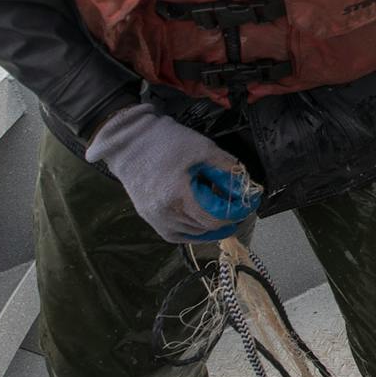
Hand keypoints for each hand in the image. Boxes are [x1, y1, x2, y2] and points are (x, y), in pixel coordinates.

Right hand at [84, 103, 258, 241]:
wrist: (129, 142)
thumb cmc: (166, 142)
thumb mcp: (203, 148)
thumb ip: (226, 168)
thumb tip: (245, 184)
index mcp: (178, 196)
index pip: (214, 219)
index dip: (235, 214)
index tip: (247, 205)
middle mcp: (165, 213)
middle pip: (205, 227)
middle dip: (226, 218)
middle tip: (237, 206)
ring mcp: (155, 219)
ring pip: (193, 233)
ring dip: (210, 224)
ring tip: (220, 209)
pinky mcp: (149, 218)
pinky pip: (177, 235)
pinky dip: (193, 231)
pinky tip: (203, 222)